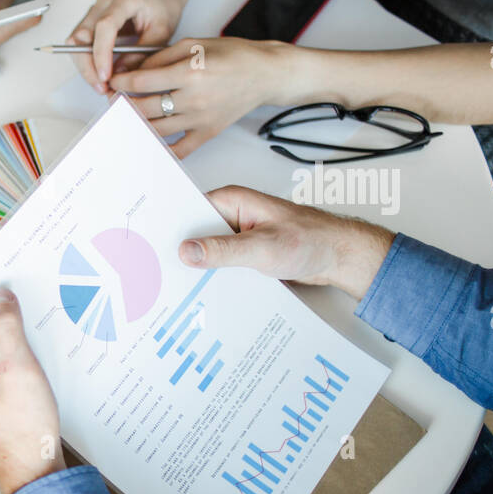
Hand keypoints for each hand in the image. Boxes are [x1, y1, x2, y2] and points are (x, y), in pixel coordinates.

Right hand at [67, 0, 185, 89]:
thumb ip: (141, 53)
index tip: (105, 76)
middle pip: (82, 36)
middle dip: (87, 66)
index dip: (101, 53)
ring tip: (101, 84)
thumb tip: (120, 74)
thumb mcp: (162, 33)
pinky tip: (98, 74)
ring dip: (84, 66)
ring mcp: (95, 10)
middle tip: (101, 87)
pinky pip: (79, 44)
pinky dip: (86, 61)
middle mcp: (104, 2)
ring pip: (76, 42)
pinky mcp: (91, 20)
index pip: (104, 26)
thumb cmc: (163, 8)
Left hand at [108, 36, 288, 156]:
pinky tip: (148, 141)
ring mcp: (200, 120)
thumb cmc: (233, 56)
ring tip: (127, 116)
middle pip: (145, 108)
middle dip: (124, 104)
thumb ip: (161, 57)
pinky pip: (179, 149)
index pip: (143, 82)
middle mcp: (194, 99)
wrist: (264, 74)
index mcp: (190, 73)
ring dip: (137, 124)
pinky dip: (161, 149)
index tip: (114, 82)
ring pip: (156, 129)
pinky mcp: (207, 133)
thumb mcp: (194, 45)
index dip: (122, 82)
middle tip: (115, 99)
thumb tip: (134, 70)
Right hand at [180, 185, 395, 299]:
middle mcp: (232, 216)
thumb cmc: (311, 241)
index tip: (152, 249)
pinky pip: (221, 265)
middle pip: (194, 234)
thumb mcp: (262, 247)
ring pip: (206, 253)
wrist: (340, 258)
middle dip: (181, 254)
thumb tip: (186, 251)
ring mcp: (237, 237)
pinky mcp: (244, 255)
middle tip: (160, 275)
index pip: (188, 212)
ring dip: (199, 270)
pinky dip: (214, 277)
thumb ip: (223, 250)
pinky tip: (204, 292)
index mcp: (232, 201)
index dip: (170, 230)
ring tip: (178, 288)